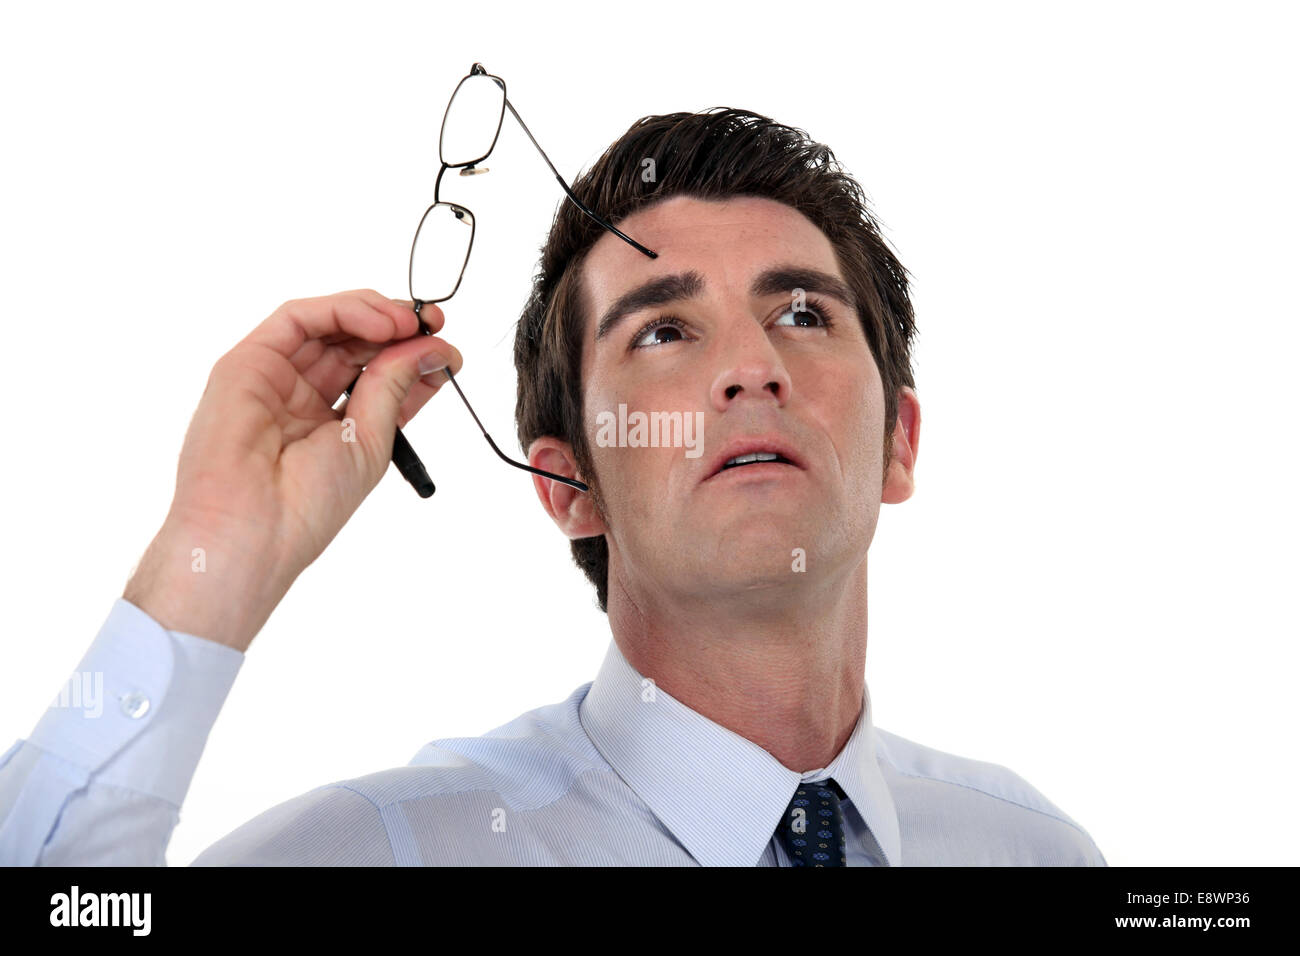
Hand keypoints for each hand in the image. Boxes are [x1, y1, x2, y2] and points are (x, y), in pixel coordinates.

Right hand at [123, 289, 461, 650]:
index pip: (378, 376)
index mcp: (330, 423)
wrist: (253, 527)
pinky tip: (379, 323)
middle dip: (399, 328)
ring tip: (409, 323)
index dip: (413, 357)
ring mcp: (273, 376)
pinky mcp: (248, 360)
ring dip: (374, 313)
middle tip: (434, 326)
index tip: (447, 349)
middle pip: (354, 344)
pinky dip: (342, 310)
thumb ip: (394, 388)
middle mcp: (300, 396)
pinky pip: (297, 318)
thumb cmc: (305, 504)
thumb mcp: (369, 441)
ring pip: (327, 323)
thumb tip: (430, 349)